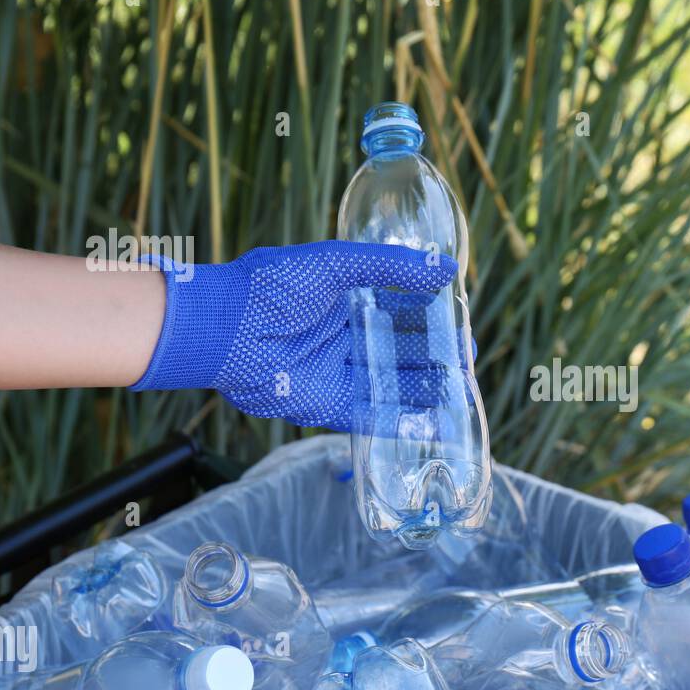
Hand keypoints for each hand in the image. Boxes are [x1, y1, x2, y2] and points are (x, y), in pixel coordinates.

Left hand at [132, 240, 457, 429]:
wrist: (223, 328)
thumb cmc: (271, 286)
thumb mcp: (335, 264)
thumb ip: (389, 268)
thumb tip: (447, 269)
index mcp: (347, 302)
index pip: (401, 310)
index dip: (432, 316)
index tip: (461, 320)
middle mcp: (346, 338)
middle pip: (402, 350)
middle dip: (436, 356)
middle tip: (466, 359)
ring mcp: (339, 373)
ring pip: (394, 384)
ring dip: (427, 389)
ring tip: (461, 391)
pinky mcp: (328, 405)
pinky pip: (374, 416)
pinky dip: (406, 422)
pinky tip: (437, 426)